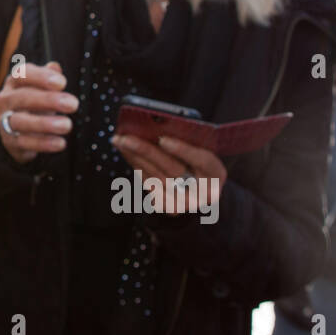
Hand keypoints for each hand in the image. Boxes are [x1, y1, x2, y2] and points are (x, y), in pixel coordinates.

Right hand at [0, 60, 78, 163]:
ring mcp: (5, 121)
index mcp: (13, 82)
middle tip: (73, 104)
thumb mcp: (38, 87)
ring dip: (45, 124)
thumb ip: (47, 76)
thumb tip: (55, 67)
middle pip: (23, 97)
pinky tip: (60, 142)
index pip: (22, 74)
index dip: (41, 77)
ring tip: (67, 125)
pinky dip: (43, 143)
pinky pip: (25, 142)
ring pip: (21, 121)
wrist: (10, 128)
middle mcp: (6, 100)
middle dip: (48, 100)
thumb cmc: (31, 102)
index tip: (62, 83)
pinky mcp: (10, 141)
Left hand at [112, 132, 227, 214]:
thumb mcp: (203, 152)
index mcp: (217, 173)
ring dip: (134, 157)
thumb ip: (189, 141)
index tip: (162, 139)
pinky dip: (135, 165)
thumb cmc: (199, 163)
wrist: (200, 193)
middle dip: (146, 151)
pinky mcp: (169, 207)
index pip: (202, 161)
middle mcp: (203, 191)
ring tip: (119, 140)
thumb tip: (159, 127)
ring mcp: (185, 201)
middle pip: (172, 169)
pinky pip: (148, 183)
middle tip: (125, 137)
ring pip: (155, 176)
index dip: (183, 150)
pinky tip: (125, 152)